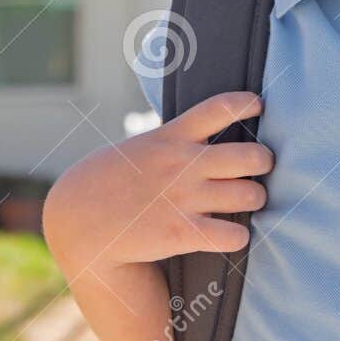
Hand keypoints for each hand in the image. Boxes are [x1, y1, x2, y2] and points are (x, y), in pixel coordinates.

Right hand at [44, 92, 273, 279]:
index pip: (219, 108)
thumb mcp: (139, 147)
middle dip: (263, 162)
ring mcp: (183, 198)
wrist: (76, 222)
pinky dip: (239, 237)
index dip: (246, 103)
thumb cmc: (110, 182)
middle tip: (260, 167)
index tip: (258, 105)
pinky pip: (234, 235)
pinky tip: (231, 235)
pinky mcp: (181, 233)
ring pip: (251, 195)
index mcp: (171, 138)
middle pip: (251, 156)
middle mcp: (182, 164)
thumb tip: (203, 132)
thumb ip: (173, 139)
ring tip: (247, 201)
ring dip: (255, 198)